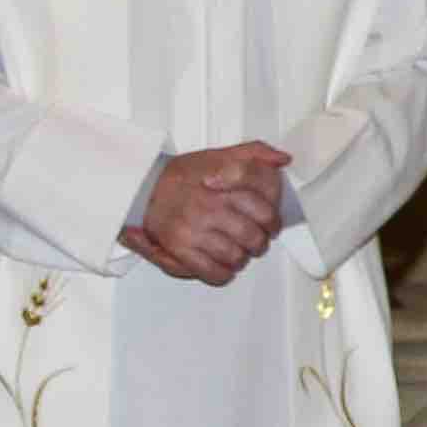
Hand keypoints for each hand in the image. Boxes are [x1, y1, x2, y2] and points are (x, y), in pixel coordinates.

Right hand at [128, 140, 290, 285]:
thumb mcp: (218, 155)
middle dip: (259, 242)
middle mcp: (209, 206)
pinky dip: (222, 274)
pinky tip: (223, 266)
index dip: (273, 219)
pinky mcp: (179, 247)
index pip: (263, 208)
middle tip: (257, 242)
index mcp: (222, 184)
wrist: (143, 187)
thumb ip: (254, 153)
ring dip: (241, 258)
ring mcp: (193, 228)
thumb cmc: (183, 175)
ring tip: (239, 253)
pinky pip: (210, 271)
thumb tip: (282, 160)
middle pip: (252, 235)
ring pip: (235, 256)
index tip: (271, 224)